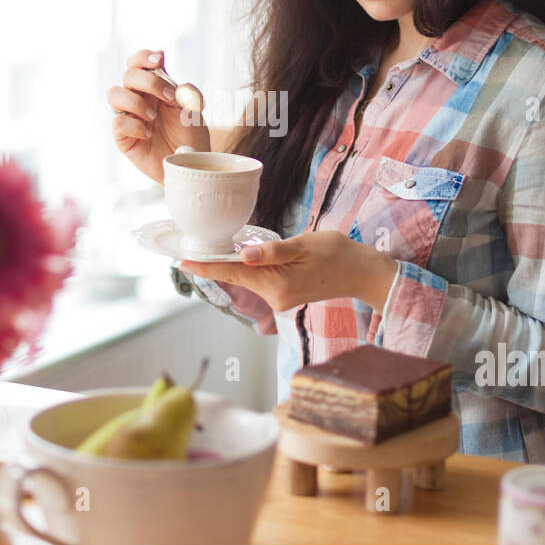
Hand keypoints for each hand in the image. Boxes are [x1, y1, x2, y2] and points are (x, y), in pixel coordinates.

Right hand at [108, 49, 209, 183]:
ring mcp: (129, 117)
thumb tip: (162, 58)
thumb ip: (176, 85)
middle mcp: (138, 98)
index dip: (143, 57)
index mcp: (153, 87)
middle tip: (169, 98)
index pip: (138, 63)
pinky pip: (118, 123)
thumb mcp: (190, 107)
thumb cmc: (191, 135)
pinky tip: (149, 134)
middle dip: (148, 82)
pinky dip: (135, 126)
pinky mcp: (123, 137)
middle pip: (128, 75)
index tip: (159, 61)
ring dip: (136, 102)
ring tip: (154, 117)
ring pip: (114, 94)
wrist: (191, 164)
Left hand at [178, 230, 399, 312]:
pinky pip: (261, 280)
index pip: (231, 274)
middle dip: (216, 262)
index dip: (205, 266)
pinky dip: (251, 268)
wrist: (363, 273)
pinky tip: (246, 256)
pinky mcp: (286, 295)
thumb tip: (244, 256)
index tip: (182, 261)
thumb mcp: (304, 245)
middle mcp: (274, 297)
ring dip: (235, 264)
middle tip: (192, 247)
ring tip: (217, 248)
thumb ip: (273, 251)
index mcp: (275, 284)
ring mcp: (280, 298)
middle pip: (237, 277)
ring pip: (248, 278)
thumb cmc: (337, 254)